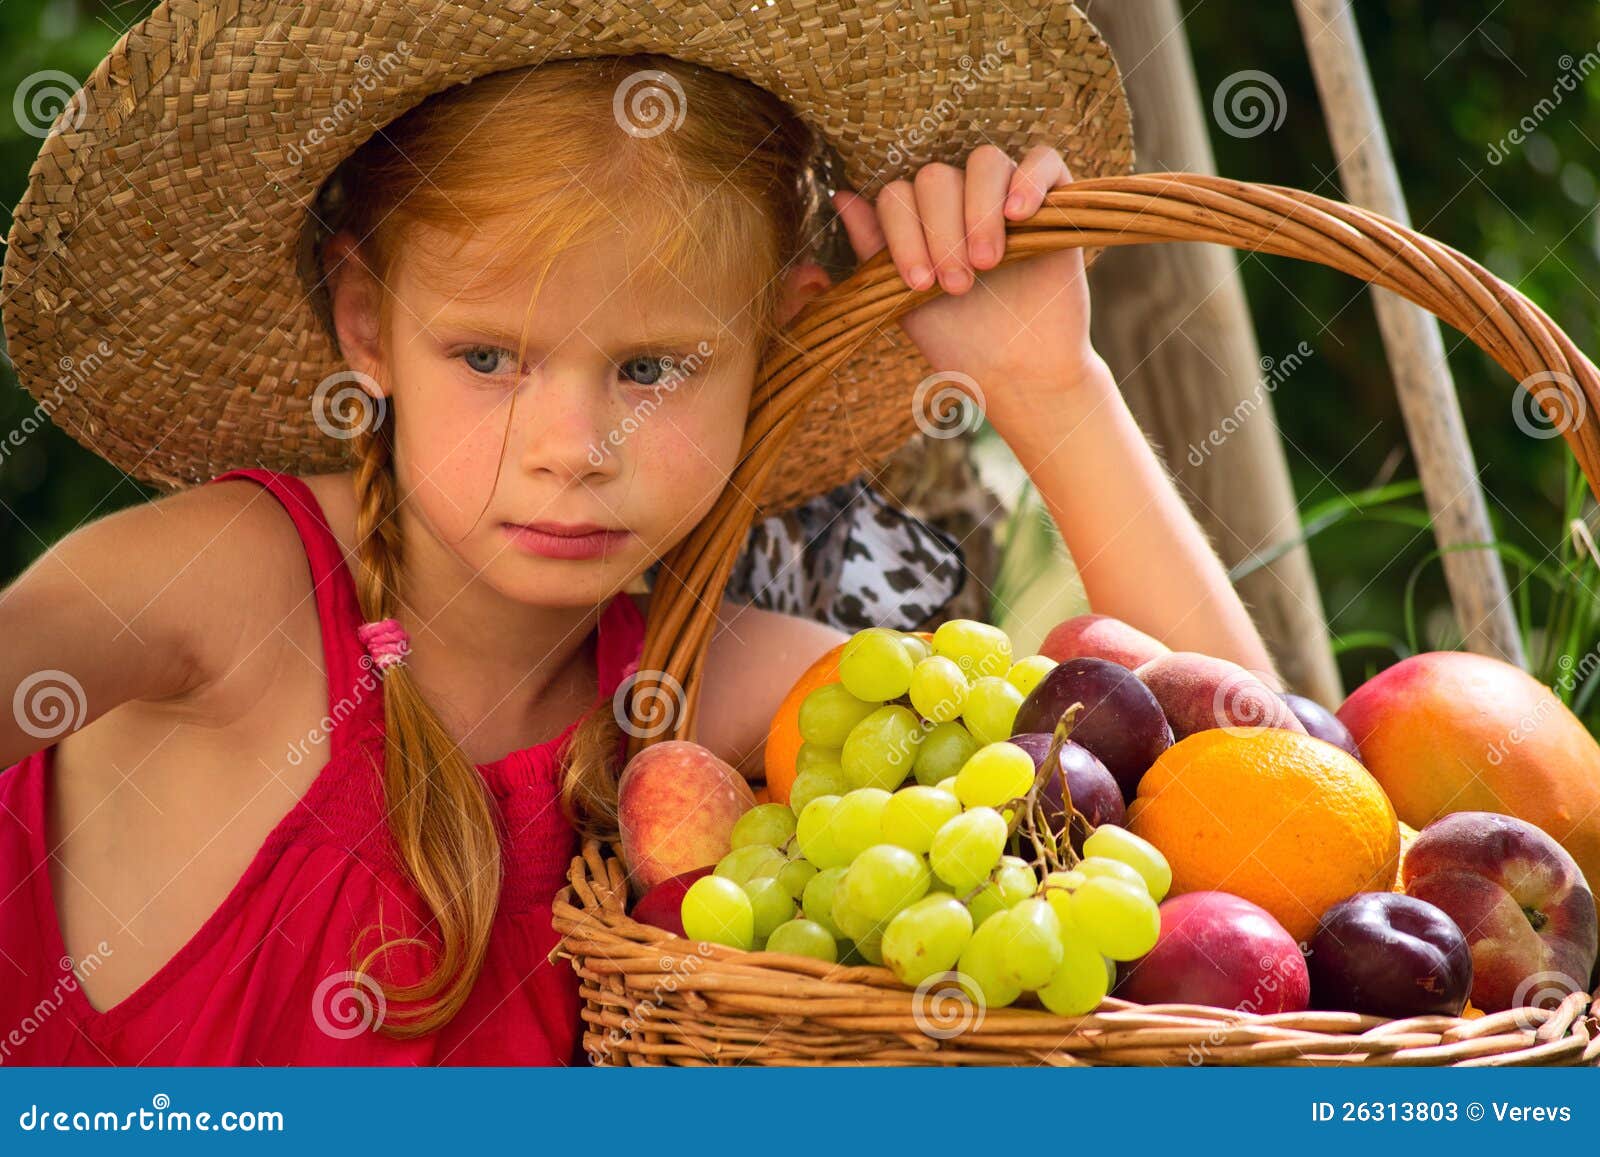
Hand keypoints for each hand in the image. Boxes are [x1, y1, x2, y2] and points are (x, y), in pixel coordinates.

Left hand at [831, 145, 1100, 411]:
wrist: (1021, 373)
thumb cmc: (959, 341)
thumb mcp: (903, 299)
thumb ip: (874, 248)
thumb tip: (840, 195)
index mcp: (921, 220)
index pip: (898, 196)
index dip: (903, 235)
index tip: (920, 285)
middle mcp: (960, 200)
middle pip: (935, 177)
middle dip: (940, 232)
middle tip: (959, 285)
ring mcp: (1007, 196)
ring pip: (984, 162)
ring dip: (978, 211)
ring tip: (988, 262)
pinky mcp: (1056, 200)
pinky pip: (1043, 160)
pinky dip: (1028, 180)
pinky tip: (1018, 215)